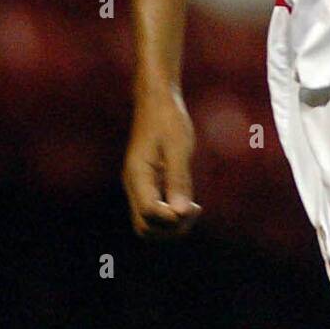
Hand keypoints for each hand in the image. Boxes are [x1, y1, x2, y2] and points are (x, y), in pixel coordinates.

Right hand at [122, 86, 202, 238]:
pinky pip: (155, 211)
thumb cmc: (168, 119)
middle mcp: (134, 185)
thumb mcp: (178, 147)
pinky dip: (171, 214)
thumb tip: (181, 213)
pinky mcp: (148, 184)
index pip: (149, 214)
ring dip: (171, 224)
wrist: (156, 100)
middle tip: (195, 209)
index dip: (171, 218)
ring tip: (193, 207)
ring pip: (149, 224)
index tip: (194, 206)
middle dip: (171, 228)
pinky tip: (189, 202)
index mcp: (138, 175)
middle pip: (145, 227)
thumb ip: (178, 180)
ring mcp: (139, 186)